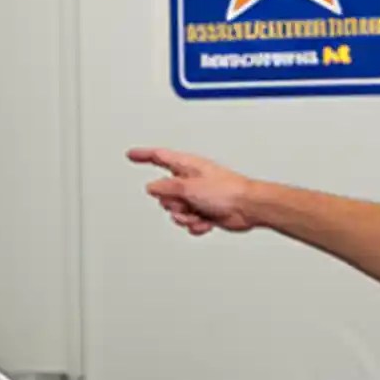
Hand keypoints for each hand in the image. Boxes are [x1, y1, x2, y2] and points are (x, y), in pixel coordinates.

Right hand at [127, 147, 258, 235]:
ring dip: (186, 216)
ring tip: (200, 212)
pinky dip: (196, 224)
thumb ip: (166, 187)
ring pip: (176, 211)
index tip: (131, 155)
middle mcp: (190, 180)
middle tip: (187, 203)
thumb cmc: (227, 191)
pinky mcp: (204, 212)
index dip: (143, 155)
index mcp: (187, 166)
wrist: (248, 207)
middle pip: (164, 194)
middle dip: (173, 203)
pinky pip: (189, 222)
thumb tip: (152, 187)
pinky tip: (208, 220)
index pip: (159, 157)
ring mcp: (197, 197)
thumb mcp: (188, 187)